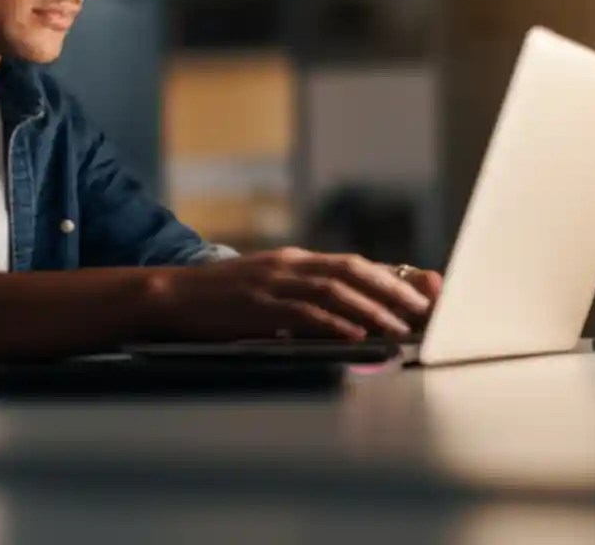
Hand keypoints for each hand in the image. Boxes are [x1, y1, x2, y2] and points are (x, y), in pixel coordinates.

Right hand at [145, 247, 436, 342]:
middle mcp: (289, 264)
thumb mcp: (269, 291)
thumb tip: (347, 320)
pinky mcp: (257, 303)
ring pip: (334, 289)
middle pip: (353, 270)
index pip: (354, 263)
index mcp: (295, 260)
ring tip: (397, 328)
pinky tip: (354, 335)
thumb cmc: (221, 301)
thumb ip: (305, 298)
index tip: (422, 295)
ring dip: (370, 309)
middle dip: (392, 290)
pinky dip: (333, 322)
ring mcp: (273, 281)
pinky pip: (303, 311)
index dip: (392, 277)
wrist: (172, 296)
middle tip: (422, 311)